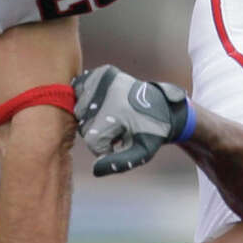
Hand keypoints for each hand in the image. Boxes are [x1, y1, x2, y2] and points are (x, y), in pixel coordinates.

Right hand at [73, 65, 191, 175]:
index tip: (119, 144)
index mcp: (118, 112)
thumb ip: (119, 163)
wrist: (163, 106)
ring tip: (112, 117)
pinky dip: (85, 98)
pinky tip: (100, 104)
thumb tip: (95, 170)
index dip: (104, 147)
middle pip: (84, 124)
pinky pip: (79, 90)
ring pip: (79, 109)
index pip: (92, 139)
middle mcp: (109, 92)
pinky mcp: (102, 72)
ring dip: (91, 117)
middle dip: (98, 132)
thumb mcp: (141, 153)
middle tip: (118, 129)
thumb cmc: (151, 133)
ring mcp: (104, 79)